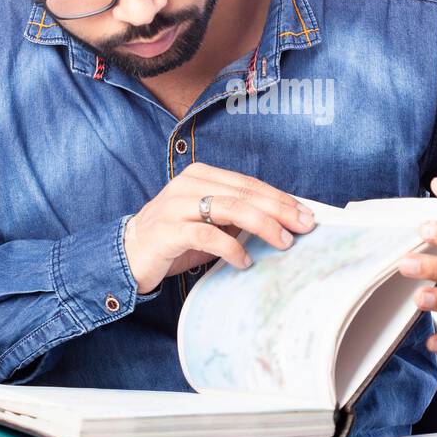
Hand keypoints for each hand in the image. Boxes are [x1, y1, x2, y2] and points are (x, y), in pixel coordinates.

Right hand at [123, 162, 315, 293]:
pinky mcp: (167, 230)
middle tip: (304, 226)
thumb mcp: (210, 223)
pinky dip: (231, 248)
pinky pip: (207, 235)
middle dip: (279, 209)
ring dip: (262, 225)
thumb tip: (284, 223)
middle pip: (244, 193)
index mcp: (202, 175)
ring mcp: (176, 205)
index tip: (307, 214)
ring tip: (283, 243)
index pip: (249, 183)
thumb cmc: (176, 238)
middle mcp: (189, 184)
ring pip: (229, 208)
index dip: (280, 198)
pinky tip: (245, 262)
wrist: (128, 254)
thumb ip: (238, 217)